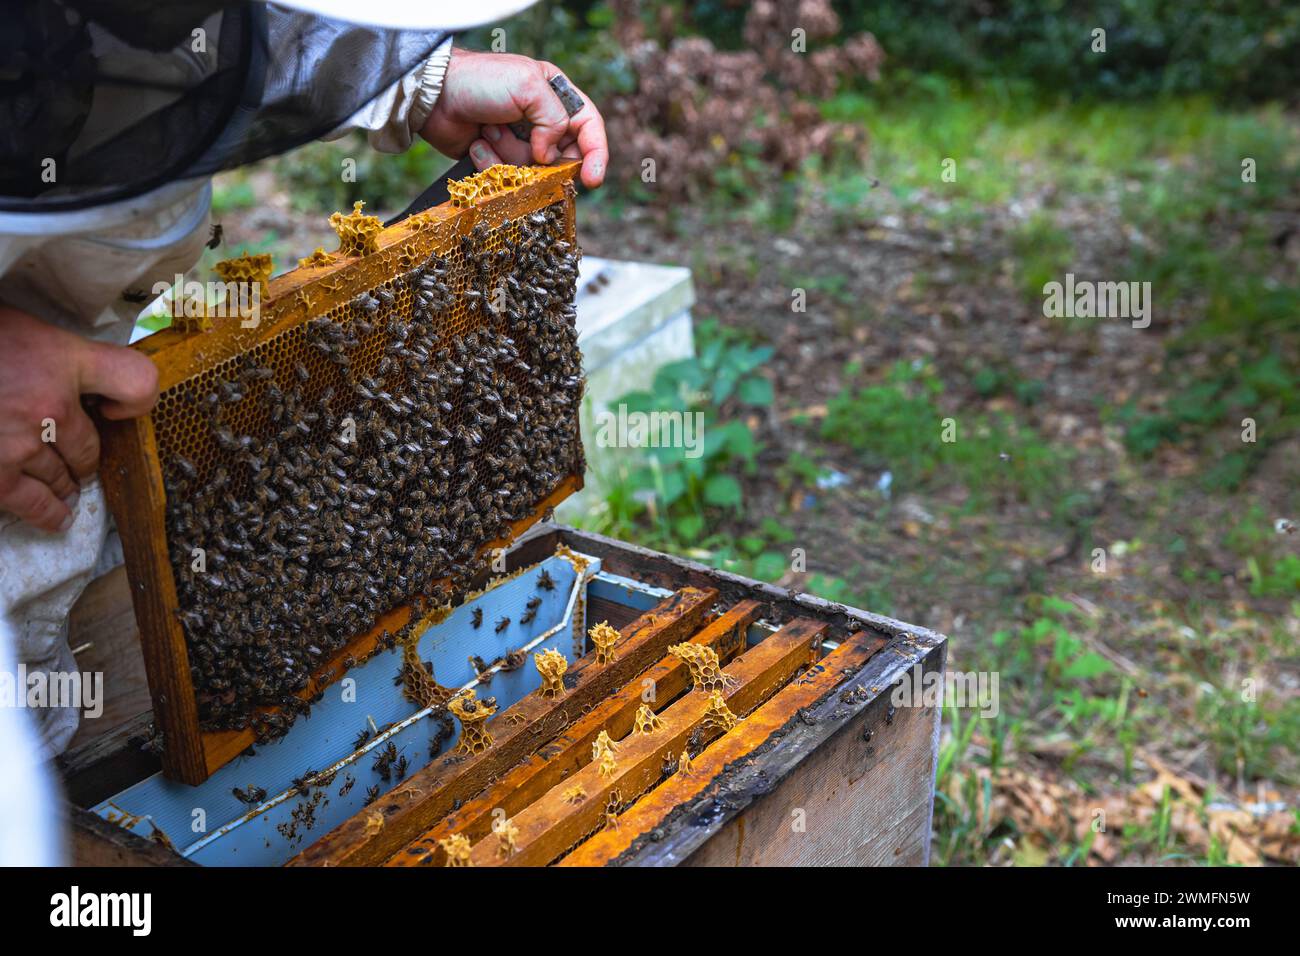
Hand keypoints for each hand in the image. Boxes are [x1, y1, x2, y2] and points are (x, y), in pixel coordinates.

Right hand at [0, 307, 157, 531]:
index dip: (135, 398)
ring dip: (64, 482)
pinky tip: (56, 517)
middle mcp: (50, 404)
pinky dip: (48, 514)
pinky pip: (34, 505)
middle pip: (92, 446)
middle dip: (82, 454)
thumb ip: (45, 351)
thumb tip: (65, 367)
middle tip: (75, 457)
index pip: (137, 381)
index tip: (118, 407)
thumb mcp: (14, 327)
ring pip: (65, 477)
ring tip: (65, 485)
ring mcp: (19, 444)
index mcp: (60, 358)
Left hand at [422, 47, 607, 188]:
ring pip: (533, 171)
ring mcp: (519, 142)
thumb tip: (551, 155)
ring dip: (509, 155)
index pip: (588, 128)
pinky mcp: (498, 160)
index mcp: (556, 96)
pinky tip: (477, 143)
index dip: (595, 155)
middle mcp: (541, 121)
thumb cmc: (480, 81)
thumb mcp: (527, 86)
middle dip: (544, 160)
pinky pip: (507, 177)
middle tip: (531, 154)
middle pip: (562, 158)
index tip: (592, 179)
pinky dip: (491, 163)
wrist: (434, 96)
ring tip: (489, 131)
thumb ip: (554, 119)